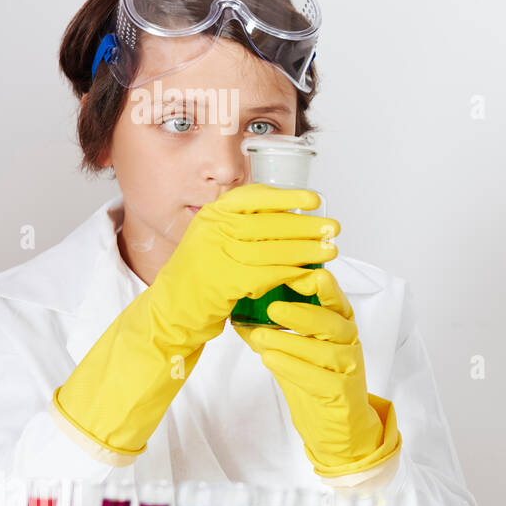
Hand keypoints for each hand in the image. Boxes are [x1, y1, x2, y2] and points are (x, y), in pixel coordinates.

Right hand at [152, 183, 339, 350]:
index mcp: (213, 214)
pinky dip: (293, 272)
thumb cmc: (201, 273)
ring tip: (330, 250)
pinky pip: (269, 274)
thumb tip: (289, 215)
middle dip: (306, 226)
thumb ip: (242, 224)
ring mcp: (217, 255)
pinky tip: (310, 273)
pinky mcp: (226, 281)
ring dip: (306, 250)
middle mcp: (213, 229)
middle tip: (333, 229)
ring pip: (273, 249)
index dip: (287, 197)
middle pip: (269, 224)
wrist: (172, 308)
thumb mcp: (214, 237)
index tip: (314, 200)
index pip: (253, 197)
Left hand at [234, 267, 400, 481]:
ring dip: (291, 343)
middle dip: (304, 313)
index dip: (318, 284)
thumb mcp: (291, 350)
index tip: (293, 273)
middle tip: (273, 309)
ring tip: (261, 338)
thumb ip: (270, 329)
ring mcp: (349, 368)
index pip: (334, 297)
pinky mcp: (344, 393)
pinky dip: (294, 368)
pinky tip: (271, 360)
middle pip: (333, 322)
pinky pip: (321, 379)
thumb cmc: (313, 380)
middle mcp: (349, 342)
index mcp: (339, 323)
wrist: (335, 426)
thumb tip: (234, 308)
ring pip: (327, 351)